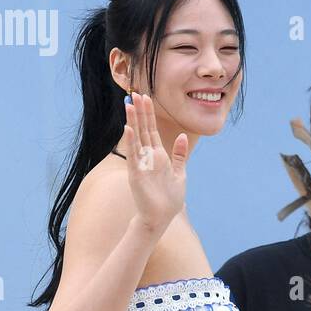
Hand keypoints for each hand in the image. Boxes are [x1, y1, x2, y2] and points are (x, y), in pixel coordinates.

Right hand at [122, 92, 188, 235]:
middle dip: (140, 112)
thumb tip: (181, 136)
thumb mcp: (179, 173)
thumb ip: (179, 155)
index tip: (146, 97)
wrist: (161, 217)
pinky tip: (128, 129)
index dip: (148, 114)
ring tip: (128, 105)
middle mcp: (148, 157)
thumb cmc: (169, 198)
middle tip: (136, 93)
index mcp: (158, 155)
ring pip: (136, 138)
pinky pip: (133, 156)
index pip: (151, 130)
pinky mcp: (137, 175)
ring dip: (132, 121)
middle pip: (143, 129)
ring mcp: (141, 164)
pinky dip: (131, 143)